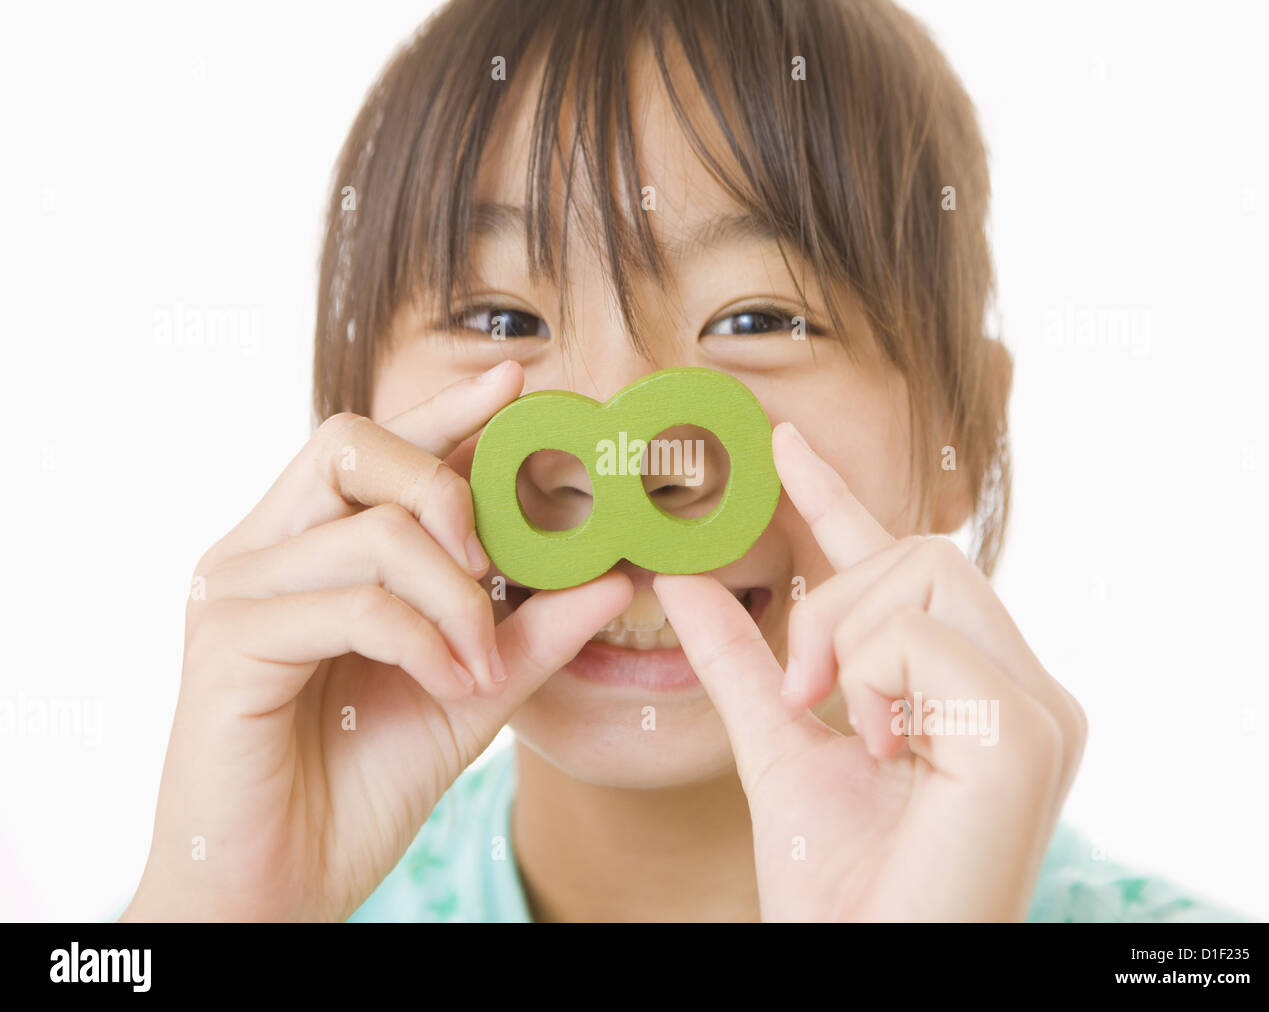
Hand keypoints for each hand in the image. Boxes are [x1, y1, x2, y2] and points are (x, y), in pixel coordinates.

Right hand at [122, 361, 632, 921]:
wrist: (277, 887)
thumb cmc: (356, 783)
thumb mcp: (466, 694)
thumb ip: (530, 633)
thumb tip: (612, 578)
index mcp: (308, 548)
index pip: (375, 446)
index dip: (444, 409)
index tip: (517, 381)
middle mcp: (261, 550)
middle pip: (353, 443)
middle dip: (448, 484)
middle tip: (499, 560)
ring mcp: (236, 592)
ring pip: (372, 531)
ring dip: (456, 596)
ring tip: (482, 663)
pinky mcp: (228, 645)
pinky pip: (355, 605)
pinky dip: (423, 641)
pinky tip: (450, 685)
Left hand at [655, 422, 1085, 920]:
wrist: (867, 960)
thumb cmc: (836, 882)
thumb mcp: (775, 743)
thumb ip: (738, 660)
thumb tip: (681, 578)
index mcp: (970, 687)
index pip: (910, 564)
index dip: (842, 497)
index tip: (784, 444)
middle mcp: (1022, 685)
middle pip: (920, 552)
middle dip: (834, 605)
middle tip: (806, 691)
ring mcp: (1036, 705)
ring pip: (923, 574)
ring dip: (848, 644)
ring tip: (845, 727)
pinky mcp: (1028, 729)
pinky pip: (922, 634)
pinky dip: (871, 681)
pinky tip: (880, 748)